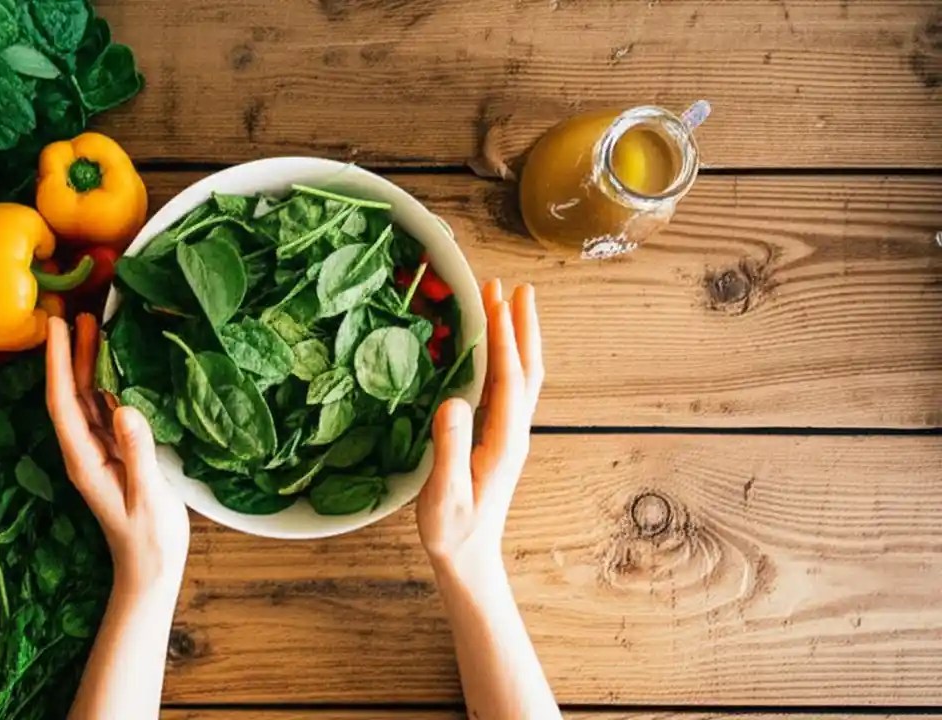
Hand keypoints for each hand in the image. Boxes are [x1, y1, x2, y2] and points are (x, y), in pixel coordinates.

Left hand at [46, 315, 190, 594]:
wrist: (151, 570)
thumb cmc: (149, 539)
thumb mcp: (147, 496)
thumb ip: (137, 452)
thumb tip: (125, 407)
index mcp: (84, 460)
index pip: (63, 403)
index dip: (59, 363)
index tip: (56, 328)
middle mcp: (85, 450)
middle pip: (73, 394)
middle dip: (72, 353)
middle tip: (76, 313)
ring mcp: (100, 451)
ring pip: (89, 399)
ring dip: (90, 363)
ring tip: (96, 326)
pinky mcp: (116, 453)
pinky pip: (107, 411)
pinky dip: (111, 383)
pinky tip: (120, 365)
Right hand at [417, 280, 542, 576]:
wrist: (469, 560)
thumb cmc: (453, 532)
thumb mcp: (445, 494)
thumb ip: (449, 449)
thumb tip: (454, 401)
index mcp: (503, 442)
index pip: (508, 380)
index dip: (504, 339)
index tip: (497, 301)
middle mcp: (513, 433)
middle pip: (526, 370)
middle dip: (522, 326)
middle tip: (515, 287)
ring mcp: (508, 436)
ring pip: (521, 377)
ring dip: (517, 338)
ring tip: (506, 303)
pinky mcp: (498, 439)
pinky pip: (507, 388)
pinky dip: (505, 358)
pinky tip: (491, 348)